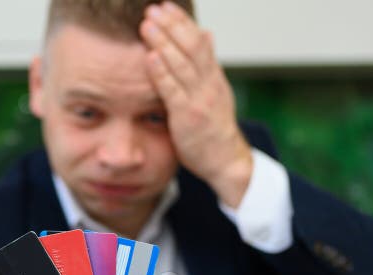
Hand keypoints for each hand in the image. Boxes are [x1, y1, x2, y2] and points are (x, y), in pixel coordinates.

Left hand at [140, 2, 253, 207]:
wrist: (226, 160)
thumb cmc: (214, 128)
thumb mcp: (215, 92)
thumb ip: (207, 66)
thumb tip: (206, 34)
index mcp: (214, 76)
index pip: (198, 40)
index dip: (181, 22)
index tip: (166, 6)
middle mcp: (209, 83)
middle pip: (191, 46)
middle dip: (171, 25)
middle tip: (152, 9)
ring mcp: (199, 99)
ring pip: (182, 64)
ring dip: (163, 42)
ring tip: (146, 25)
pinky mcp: (188, 117)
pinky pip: (173, 91)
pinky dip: (161, 73)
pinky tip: (150, 58)